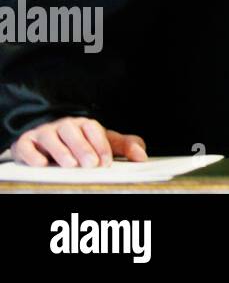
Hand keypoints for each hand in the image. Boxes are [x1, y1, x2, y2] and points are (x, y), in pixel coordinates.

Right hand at [10, 117, 146, 166]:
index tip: (106, 162)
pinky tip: (41, 164)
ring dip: (60, 151)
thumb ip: (124, 147)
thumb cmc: (80, 143)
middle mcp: (63, 126)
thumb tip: (143, 157)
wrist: (45, 137)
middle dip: (82, 148)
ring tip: (70, 165)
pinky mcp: (24, 142)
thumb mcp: (103, 143)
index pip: (93, 129)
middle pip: (72, 132)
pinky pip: (26, 146)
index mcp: (84, 124)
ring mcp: (43, 133)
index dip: (100, 145)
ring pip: (50, 137)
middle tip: (90, 165)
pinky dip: (32, 154)